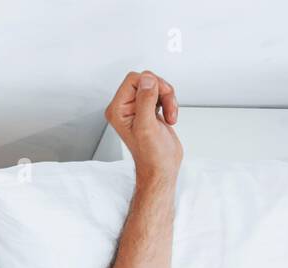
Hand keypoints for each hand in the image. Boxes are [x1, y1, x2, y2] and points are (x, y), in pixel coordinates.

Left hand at [105, 70, 182, 184]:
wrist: (161, 167)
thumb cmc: (151, 155)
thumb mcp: (147, 126)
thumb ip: (145, 100)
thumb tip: (147, 79)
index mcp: (117, 110)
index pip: (133, 79)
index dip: (150, 84)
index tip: (158, 98)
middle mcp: (125, 107)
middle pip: (146, 80)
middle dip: (162, 91)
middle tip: (166, 108)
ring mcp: (137, 108)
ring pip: (156, 86)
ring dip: (168, 98)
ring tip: (169, 115)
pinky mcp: (149, 110)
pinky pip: (161, 94)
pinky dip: (169, 102)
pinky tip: (169, 117)